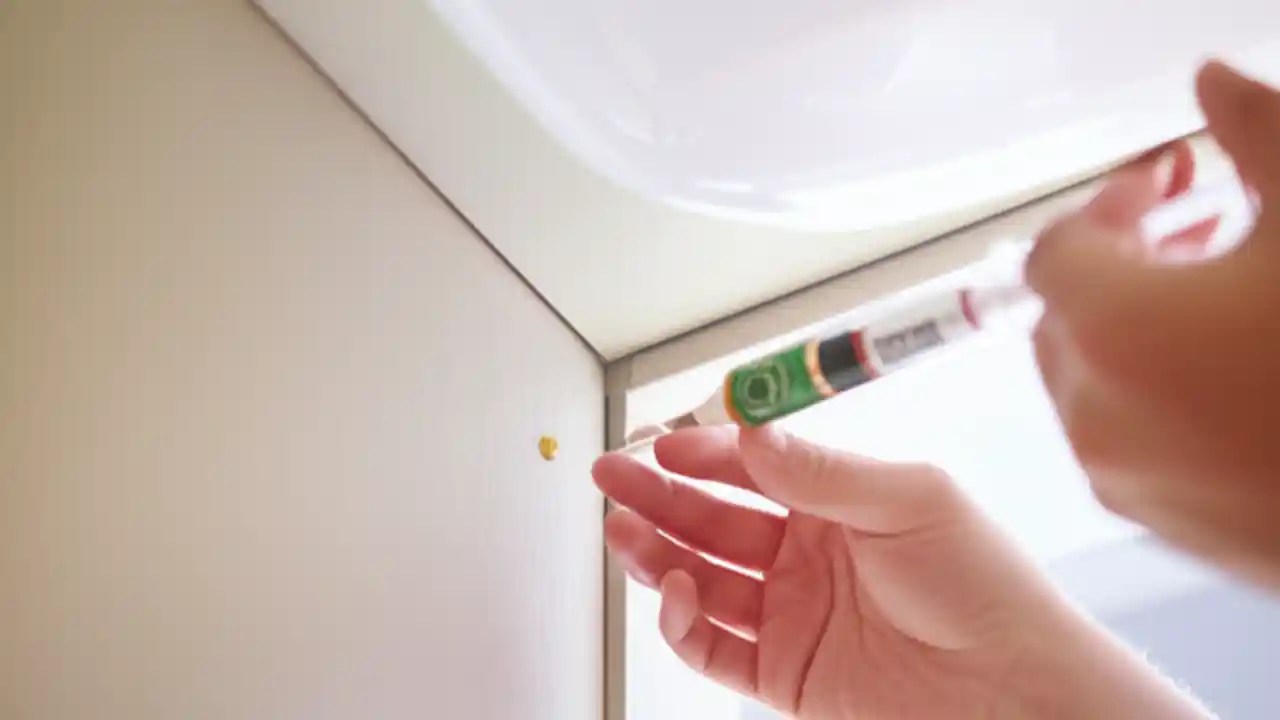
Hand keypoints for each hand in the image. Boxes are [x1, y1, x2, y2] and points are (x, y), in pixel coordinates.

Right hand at [595, 426, 1208, 718]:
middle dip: (658, 494)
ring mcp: (792, 615)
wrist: (1014, 693)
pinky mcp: (783, 674)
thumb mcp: (909, 502)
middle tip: (613, 474)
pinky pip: (713, 647)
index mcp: (838, 506)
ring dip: (658, 552)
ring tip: (624, 530)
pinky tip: (673, 591)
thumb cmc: (985, 588)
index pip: (752, 469)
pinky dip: (682, 622)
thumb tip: (752, 433)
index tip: (663, 441)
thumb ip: (821, 470)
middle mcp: (807, 556)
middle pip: (713, 519)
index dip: (703, 453)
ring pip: (702, 579)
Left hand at [1026, 60, 1279, 588]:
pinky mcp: (1169, 529)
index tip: (1172, 179)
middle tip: (1198, 230)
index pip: (1058, 249)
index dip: (1114, 202)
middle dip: (1120, 263)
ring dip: (1137, 329)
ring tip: (1228, 302)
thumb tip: (1216, 84)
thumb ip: (1257, 133)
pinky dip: (1156, 395)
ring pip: (1092, 383)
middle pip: (1064, 316)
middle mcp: (1098, 416)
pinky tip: (1239, 378)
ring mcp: (1130, 483)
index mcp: (1114, 331)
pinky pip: (1130, 443)